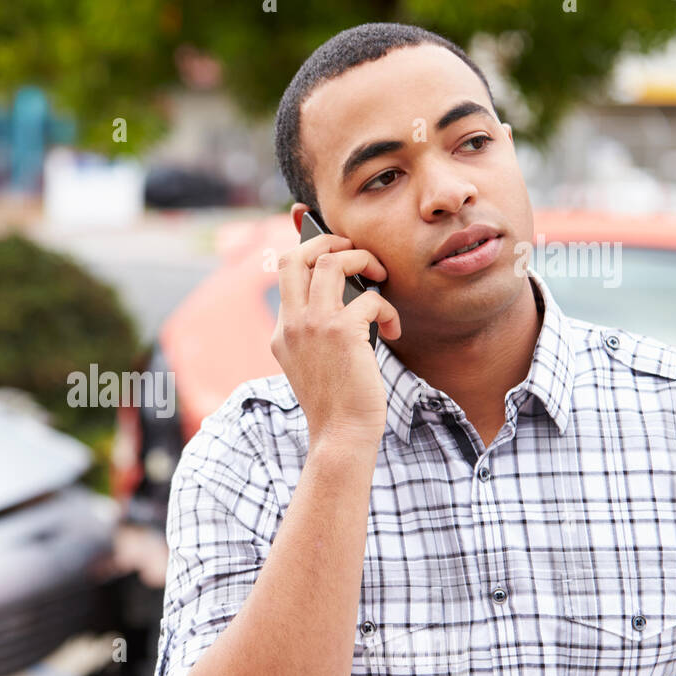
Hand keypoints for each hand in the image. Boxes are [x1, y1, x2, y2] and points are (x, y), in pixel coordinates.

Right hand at [271, 232, 400, 451]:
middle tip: (356, 252)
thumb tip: (351, 293)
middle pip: (297, 255)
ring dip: (363, 260)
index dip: (310, 251)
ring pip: (332, 262)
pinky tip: (392, 330)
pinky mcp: (342, 332)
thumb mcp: (315, 362)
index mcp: (283, 331)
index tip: (334, 249)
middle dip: (329, 240)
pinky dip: (387, 309)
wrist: (341, 435)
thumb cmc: (337, 401)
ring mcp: (313, 326)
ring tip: (380, 278)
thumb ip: (318, 330)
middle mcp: (292, 323)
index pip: (286, 272)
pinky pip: (370, 298)